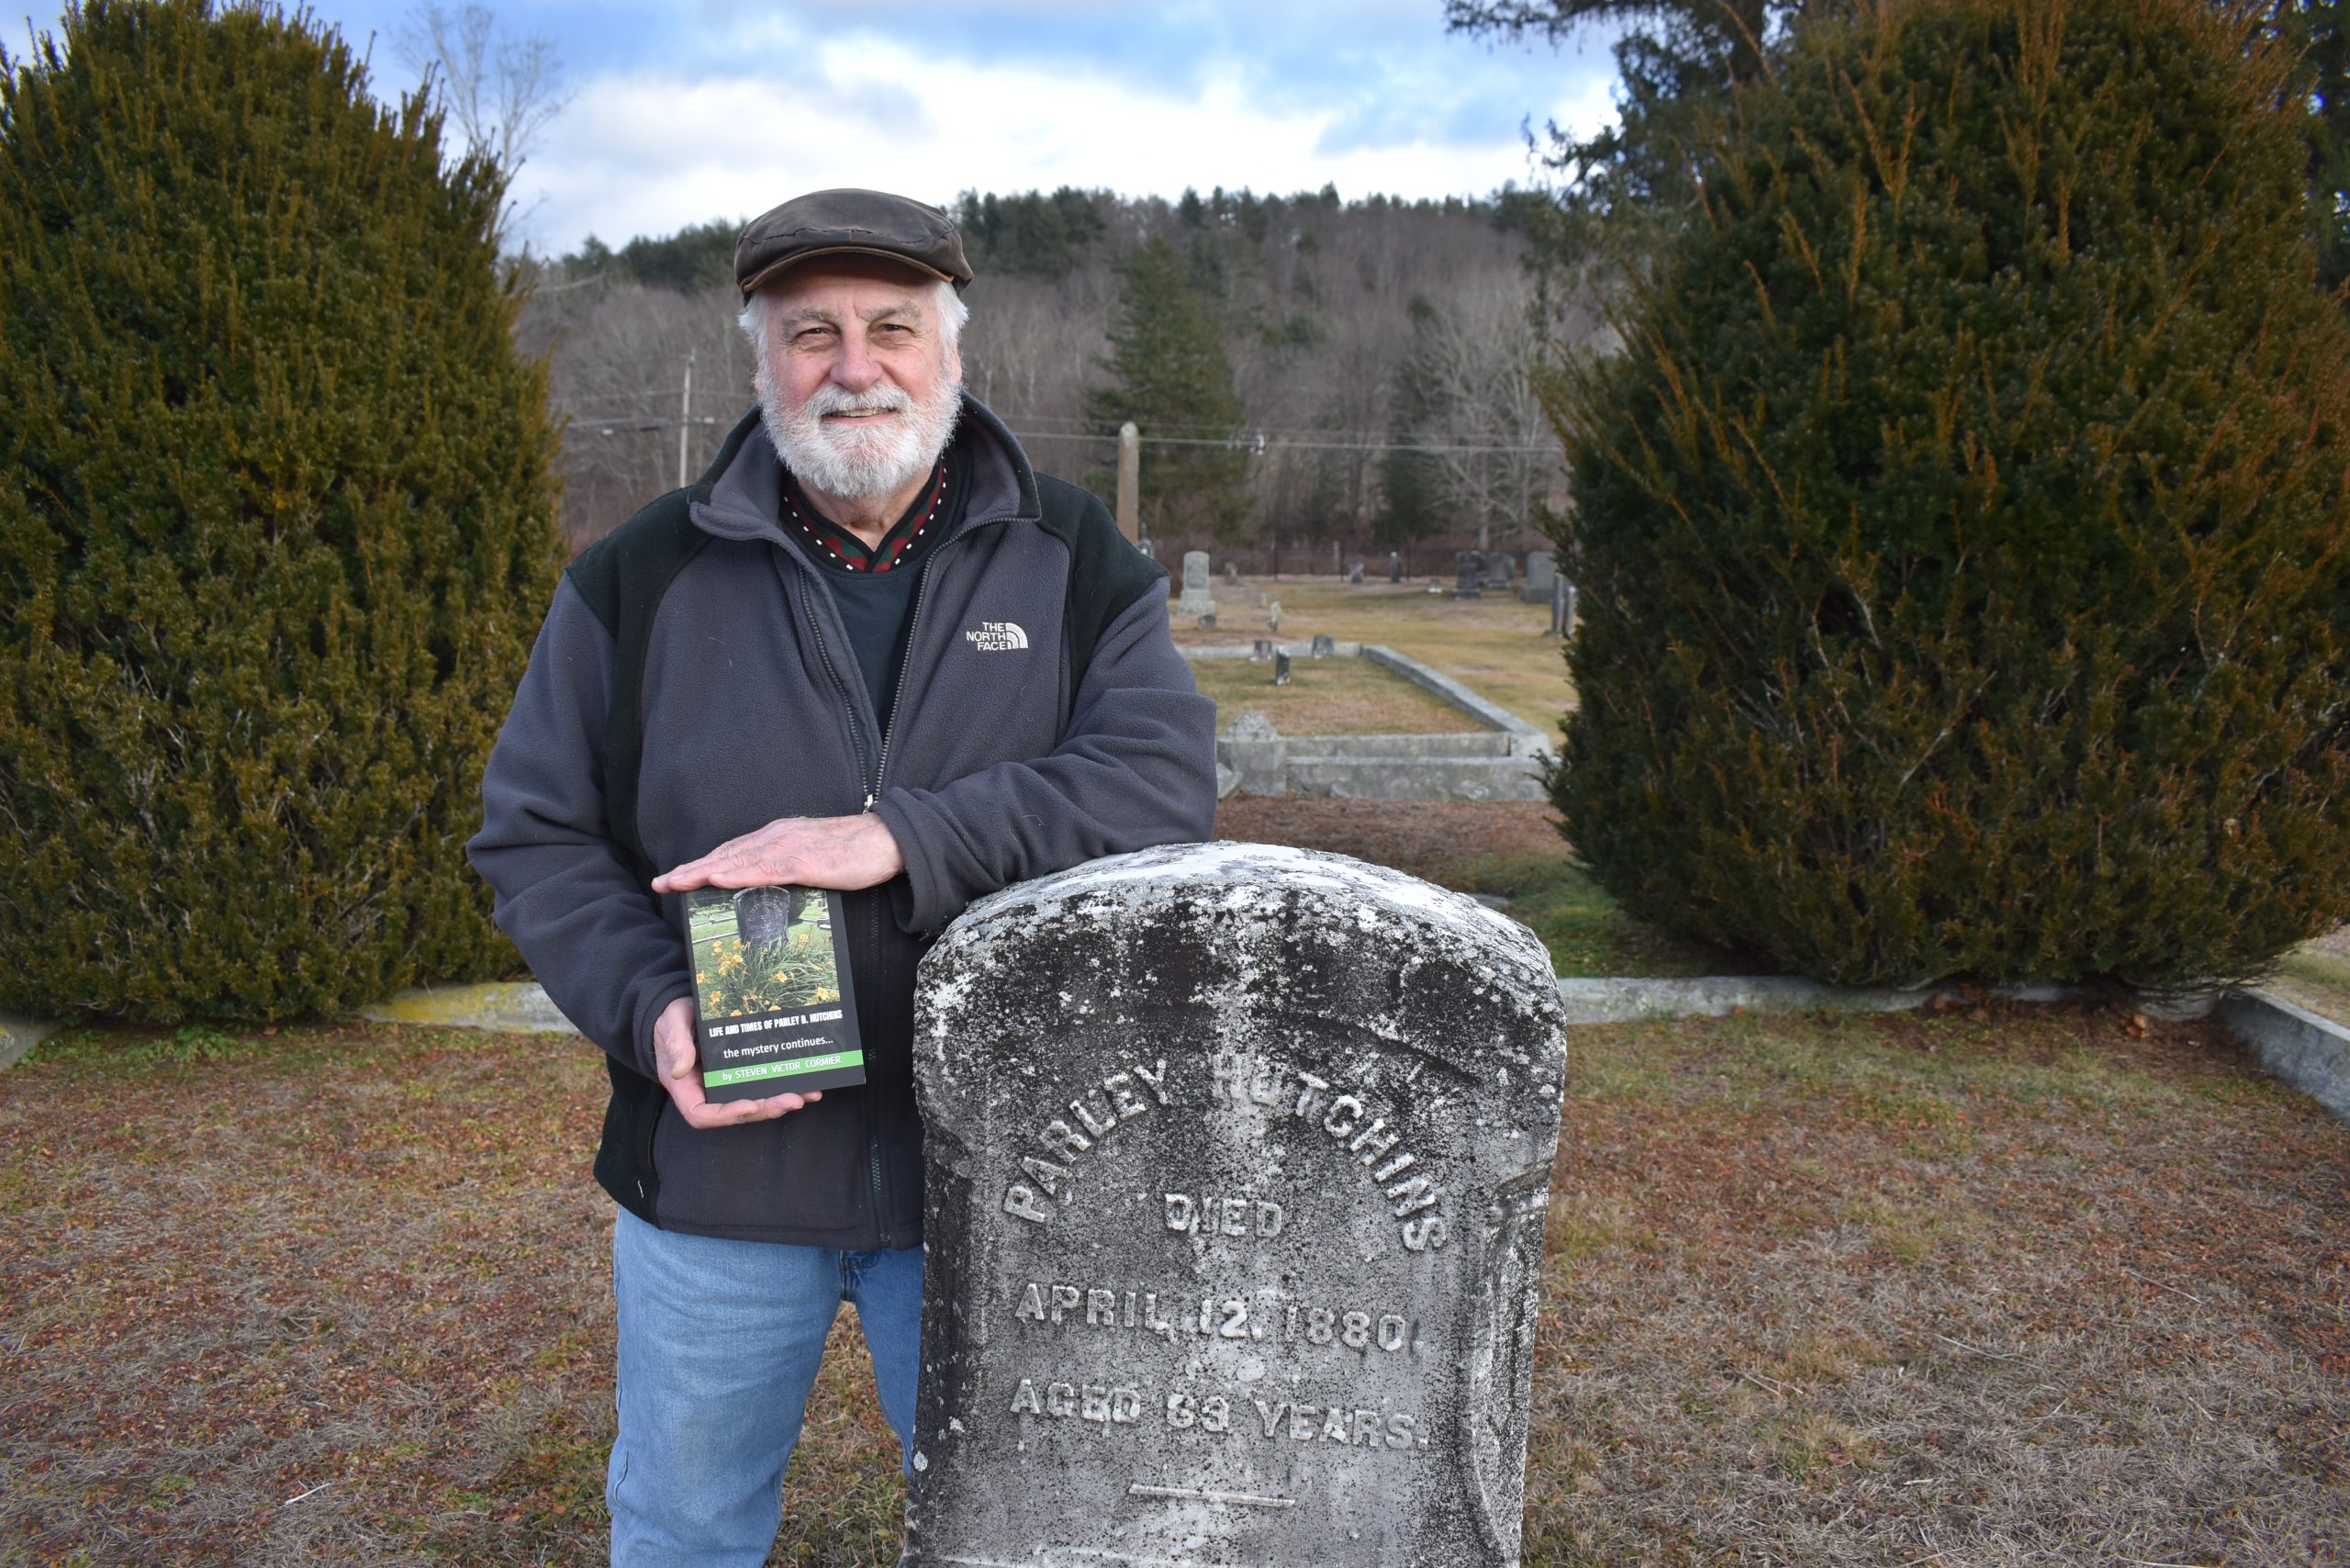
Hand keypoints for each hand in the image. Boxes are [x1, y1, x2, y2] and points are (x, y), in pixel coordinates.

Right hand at [650, 994, 821, 1128]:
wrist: (684, 1009)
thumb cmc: (671, 1019)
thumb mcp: (670, 1025)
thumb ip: (676, 1044)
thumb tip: (680, 1069)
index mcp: (686, 1088)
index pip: (702, 1114)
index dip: (727, 1115)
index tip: (750, 1105)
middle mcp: (708, 1091)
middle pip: (737, 1112)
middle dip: (766, 1109)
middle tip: (793, 1100)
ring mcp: (727, 1084)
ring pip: (755, 1102)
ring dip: (780, 1102)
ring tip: (807, 1095)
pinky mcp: (742, 1072)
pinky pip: (761, 1084)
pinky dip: (783, 1086)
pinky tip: (806, 1084)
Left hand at [652, 813, 904, 894]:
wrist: (888, 840)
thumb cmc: (855, 852)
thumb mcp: (813, 859)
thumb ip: (787, 869)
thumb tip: (767, 890)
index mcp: (777, 837)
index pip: (731, 852)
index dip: (701, 864)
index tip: (675, 877)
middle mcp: (776, 837)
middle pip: (725, 855)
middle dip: (690, 870)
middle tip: (660, 884)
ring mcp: (789, 848)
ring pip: (737, 861)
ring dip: (703, 872)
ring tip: (676, 883)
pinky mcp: (805, 861)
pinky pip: (765, 869)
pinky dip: (738, 874)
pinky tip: (717, 880)